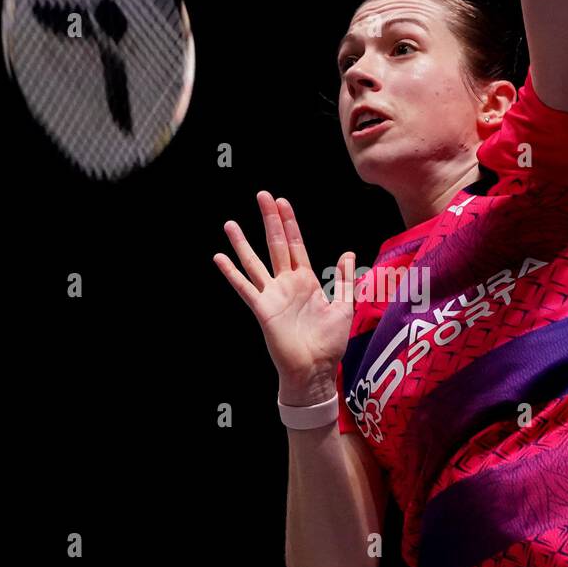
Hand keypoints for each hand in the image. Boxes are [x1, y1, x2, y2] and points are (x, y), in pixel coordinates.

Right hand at [213, 191, 355, 402]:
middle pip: (276, 245)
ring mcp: (273, 296)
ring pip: (255, 262)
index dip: (290, 223)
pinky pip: (245, 287)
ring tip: (230, 223)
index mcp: (307, 281)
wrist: (316, 370)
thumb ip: (345, 280)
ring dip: (243, 243)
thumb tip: (348, 253)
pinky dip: (231, 272)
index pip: (296, 245)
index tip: (282, 202)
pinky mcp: (263, 309)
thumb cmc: (329, 343)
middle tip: (262, 195)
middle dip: (270, 220)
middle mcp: (287, 284)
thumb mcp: (344, 306)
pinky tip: (219, 258)